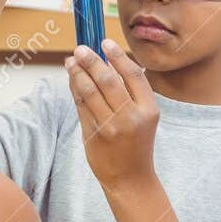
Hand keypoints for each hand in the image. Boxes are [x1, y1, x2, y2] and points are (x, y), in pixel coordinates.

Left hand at [68, 40, 158, 191]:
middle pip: (108, 80)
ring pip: (90, 91)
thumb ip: (130, 93)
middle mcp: (130, 117)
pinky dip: (74, 89)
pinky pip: (81, 106)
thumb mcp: (144, 118)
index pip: (133, 75)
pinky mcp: (93, 135)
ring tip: (71, 61)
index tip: (104, 42)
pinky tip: (72, 79)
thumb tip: (108, 62)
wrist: (131, 179)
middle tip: (81, 48)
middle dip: (91, 60)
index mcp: (149, 110)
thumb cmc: (137, 144)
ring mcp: (111, 127)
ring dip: (78, 72)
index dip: (117, 56)